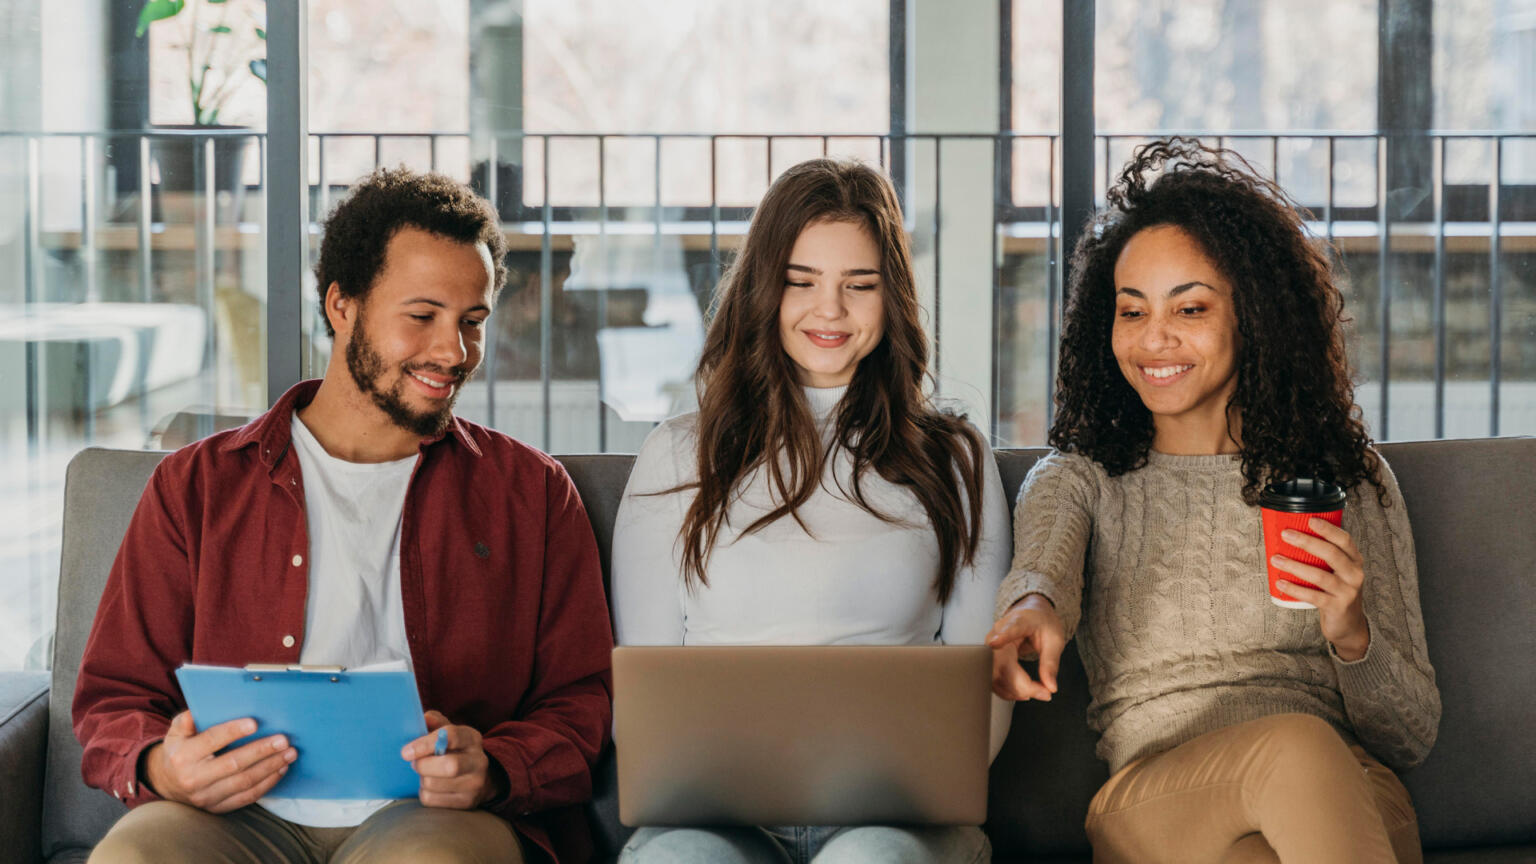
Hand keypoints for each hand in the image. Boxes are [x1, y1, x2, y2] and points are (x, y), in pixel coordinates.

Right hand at [143, 711, 295, 812]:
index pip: (211, 741)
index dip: (233, 732)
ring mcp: (206, 797)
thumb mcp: (176, 733)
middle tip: (283, 740)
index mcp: (183, 757)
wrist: (167, 784)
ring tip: (289, 754)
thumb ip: (186, 721)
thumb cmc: (180, 750)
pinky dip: (267, 783)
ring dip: (270, 767)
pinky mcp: (218, 808)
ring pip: (244, 782)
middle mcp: (193, 779)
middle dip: (261, 751)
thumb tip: (198, 711)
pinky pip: (246, 797)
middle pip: (233, 764)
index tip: (255, 723)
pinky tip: (280, 770)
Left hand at [402, 710, 499, 808]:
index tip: (405, 752)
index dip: (426, 744)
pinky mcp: (467, 802)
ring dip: (422, 779)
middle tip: (414, 764)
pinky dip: (424, 793)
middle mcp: (479, 761)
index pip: (451, 736)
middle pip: (449, 766)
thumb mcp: (448, 732)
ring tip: (426, 774)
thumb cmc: (454, 750)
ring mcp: (475, 784)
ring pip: (434, 784)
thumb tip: (423, 718)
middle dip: (424, 766)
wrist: (477, 777)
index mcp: (472, 738)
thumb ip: (435, 722)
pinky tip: (431, 787)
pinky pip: (432, 800)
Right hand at [984, 594, 1066, 700]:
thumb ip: (1051, 663)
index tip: (994, 643)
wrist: (1030, 615)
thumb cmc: (1041, 623)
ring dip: (1015, 691)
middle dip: (1020, 685)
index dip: (1000, 637)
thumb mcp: (1054, 639)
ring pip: (994, 676)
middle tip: (1044, 692)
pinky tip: (1025, 691)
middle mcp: (997, 634)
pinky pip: (993, 680)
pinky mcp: (989, 660)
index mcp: (1017, 622)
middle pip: (1000, 664)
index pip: (1007, 629)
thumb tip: (1050, 686)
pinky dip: (1009, 690)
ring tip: (1038, 692)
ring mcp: (990, 648)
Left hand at [1271, 517, 1370, 659]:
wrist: (1348, 624)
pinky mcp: (1337, 607)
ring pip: (1319, 576)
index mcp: (1354, 560)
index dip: (1328, 529)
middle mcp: (1354, 574)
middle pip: (1331, 554)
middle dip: (1306, 542)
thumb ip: (1323, 555)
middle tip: (1285, 534)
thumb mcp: (1337, 571)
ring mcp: (1347, 592)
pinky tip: (1280, 582)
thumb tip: (1292, 533)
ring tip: (1275, 559)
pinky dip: (1295, 589)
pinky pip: (1313, 596)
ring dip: (1294, 566)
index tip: (1309, 519)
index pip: (1344, 540)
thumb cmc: (1336, 590)